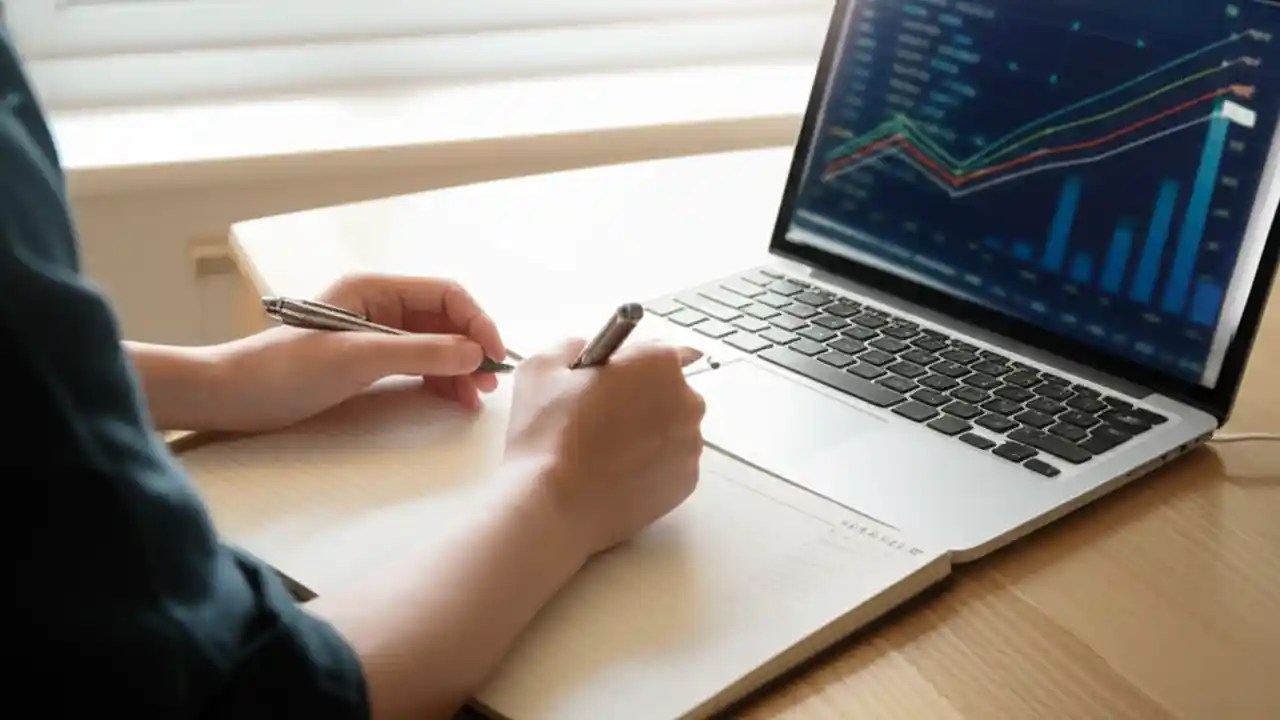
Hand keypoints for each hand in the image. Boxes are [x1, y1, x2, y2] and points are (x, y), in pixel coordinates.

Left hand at [206, 273, 506, 431]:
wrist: (232, 396)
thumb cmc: (286, 370)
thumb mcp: (358, 358)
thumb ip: (419, 352)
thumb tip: (475, 354)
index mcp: (375, 289)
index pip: (446, 295)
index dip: (477, 322)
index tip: (494, 357)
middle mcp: (379, 305)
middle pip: (444, 319)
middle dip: (471, 347)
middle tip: (489, 384)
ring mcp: (374, 334)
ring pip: (434, 344)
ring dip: (458, 367)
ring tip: (474, 398)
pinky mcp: (367, 362)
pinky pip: (416, 364)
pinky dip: (438, 379)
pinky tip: (452, 398)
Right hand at [503, 337, 706, 556]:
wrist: (553, 506)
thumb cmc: (547, 432)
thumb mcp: (542, 367)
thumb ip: (572, 346)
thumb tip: (586, 350)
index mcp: (658, 363)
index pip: (658, 351)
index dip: (632, 365)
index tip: (614, 380)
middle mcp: (687, 400)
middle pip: (669, 391)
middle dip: (642, 399)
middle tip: (601, 419)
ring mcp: (690, 445)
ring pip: (672, 430)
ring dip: (648, 434)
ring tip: (606, 453)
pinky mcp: (687, 483)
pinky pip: (671, 464)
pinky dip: (651, 467)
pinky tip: (617, 475)